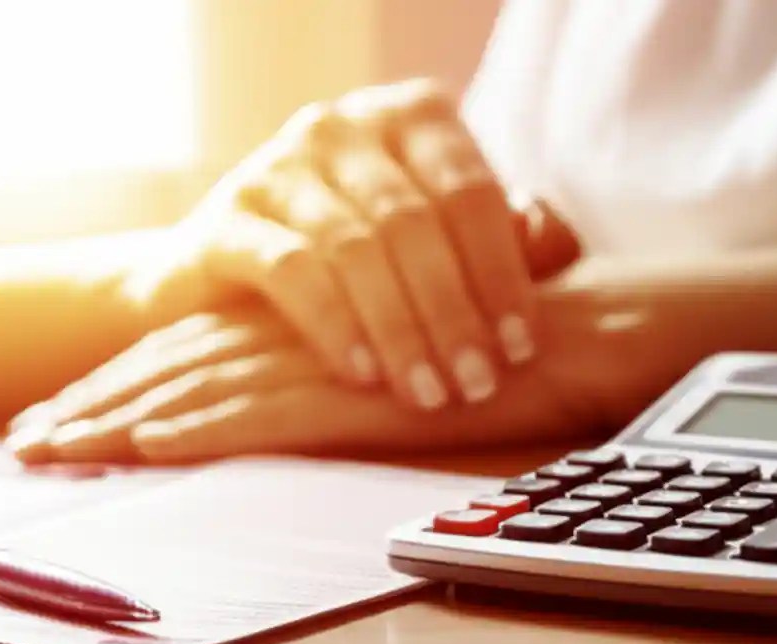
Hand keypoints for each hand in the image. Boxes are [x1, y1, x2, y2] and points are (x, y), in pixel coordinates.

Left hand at [7, 290, 669, 462]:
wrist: (568, 335)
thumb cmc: (487, 346)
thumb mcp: (395, 359)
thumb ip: (339, 367)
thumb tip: (296, 392)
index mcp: (302, 324)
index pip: (191, 351)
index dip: (120, 382)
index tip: (62, 415)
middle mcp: (301, 335)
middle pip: (175, 366)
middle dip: (94, 404)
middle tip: (26, 439)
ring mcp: (328, 360)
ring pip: (201, 387)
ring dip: (120, 419)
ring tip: (55, 447)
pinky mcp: (360, 393)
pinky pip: (265, 412)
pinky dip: (202, 426)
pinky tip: (149, 442)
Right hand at [122, 79, 578, 410]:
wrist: (224, 275)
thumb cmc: (357, 259)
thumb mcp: (433, 238)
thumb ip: (497, 234)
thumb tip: (553, 240)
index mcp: (407, 118)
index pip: (469, 191)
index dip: (501, 272)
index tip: (522, 347)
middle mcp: (341, 127)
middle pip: (415, 222)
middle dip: (453, 312)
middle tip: (477, 383)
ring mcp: (277, 168)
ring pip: (356, 249)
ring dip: (401, 330)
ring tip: (429, 393)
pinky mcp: (225, 220)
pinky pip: (291, 272)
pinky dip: (335, 326)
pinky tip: (365, 374)